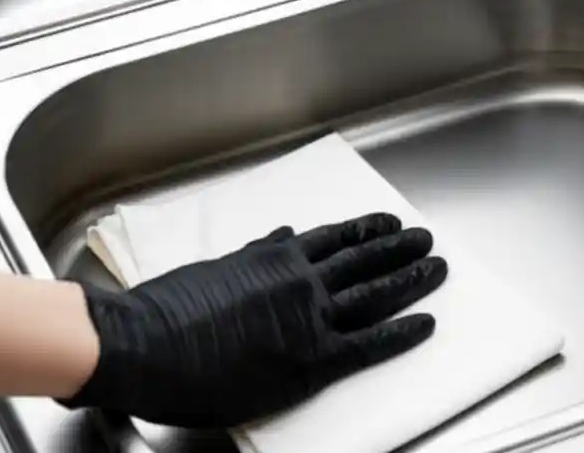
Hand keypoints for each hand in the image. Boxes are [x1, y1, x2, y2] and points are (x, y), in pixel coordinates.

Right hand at [60, 213, 447, 427]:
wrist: (146, 344)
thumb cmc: (167, 310)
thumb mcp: (213, 268)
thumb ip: (253, 255)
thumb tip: (280, 235)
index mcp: (273, 257)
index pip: (334, 238)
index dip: (366, 230)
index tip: (389, 223)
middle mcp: (300, 280)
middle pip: (364, 260)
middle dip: (400, 249)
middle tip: (427, 241)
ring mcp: (310, 318)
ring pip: (375, 294)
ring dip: (411, 280)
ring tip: (437, 270)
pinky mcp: (312, 359)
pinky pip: (370, 343)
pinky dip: (401, 333)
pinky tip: (425, 324)